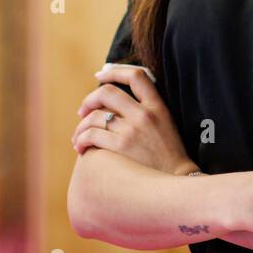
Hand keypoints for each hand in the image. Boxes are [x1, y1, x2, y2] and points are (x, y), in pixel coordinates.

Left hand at [72, 64, 195, 175]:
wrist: (174, 181)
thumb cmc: (168, 155)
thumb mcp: (165, 124)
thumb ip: (146, 110)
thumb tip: (116, 100)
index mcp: (158, 106)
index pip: (136, 76)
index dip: (114, 71)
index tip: (100, 75)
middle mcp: (144, 114)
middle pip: (107, 92)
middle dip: (88, 100)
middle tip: (82, 111)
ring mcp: (132, 130)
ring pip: (95, 116)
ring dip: (81, 126)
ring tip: (78, 138)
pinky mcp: (121, 147)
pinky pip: (91, 134)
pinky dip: (81, 140)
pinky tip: (81, 148)